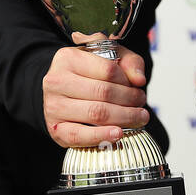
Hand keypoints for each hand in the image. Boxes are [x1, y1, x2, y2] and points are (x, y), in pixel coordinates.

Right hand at [42, 32, 149, 147]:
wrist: (65, 94)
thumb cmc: (89, 75)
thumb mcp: (110, 58)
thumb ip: (129, 62)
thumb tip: (139, 79)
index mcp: (68, 58)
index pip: (108, 70)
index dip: (128, 81)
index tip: (138, 87)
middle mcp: (56, 80)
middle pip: (103, 92)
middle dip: (130, 100)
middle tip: (142, 104)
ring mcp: (53, 106)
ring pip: (96, 113)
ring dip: (124, 117)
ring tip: (138, 118)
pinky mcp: (55, 129)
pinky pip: (79, 135)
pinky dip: (101, 136)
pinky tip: (118, 134)